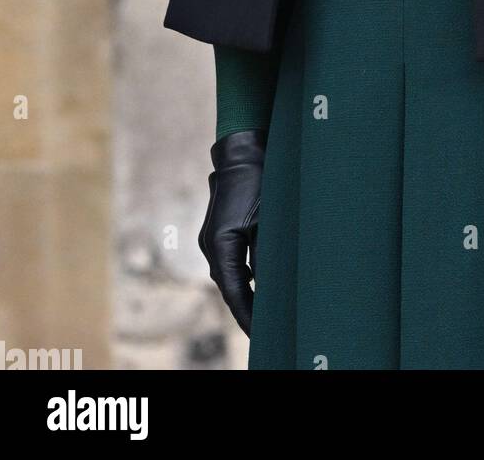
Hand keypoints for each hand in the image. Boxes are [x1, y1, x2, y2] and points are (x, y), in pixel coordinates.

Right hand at [197, 128, 266, 335]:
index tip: (263, 335)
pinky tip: (258, 283)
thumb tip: (272, 286)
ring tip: (265, 313)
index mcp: (221, 245)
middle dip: (248, 308)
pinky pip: (231, 261)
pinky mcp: (219, 231)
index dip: (249, 316)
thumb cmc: (259, 180)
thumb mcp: (268, 220)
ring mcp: (212, 238)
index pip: (235, 292)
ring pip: (230, 275)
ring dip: (246, 292)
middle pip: (230, 287)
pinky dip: (244, 275)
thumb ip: (268, 254)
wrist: (243, 149)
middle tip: (268, 330)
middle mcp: (211, 245)